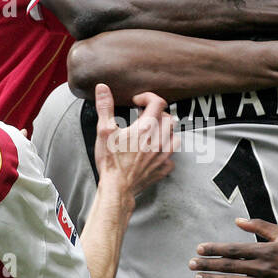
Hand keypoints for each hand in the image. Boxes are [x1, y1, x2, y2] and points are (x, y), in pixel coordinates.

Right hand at [93, 84, 176, 199]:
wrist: (117, 188)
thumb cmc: (111, 161)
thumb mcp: (104, 131)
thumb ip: (105, 107)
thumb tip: (103, 89)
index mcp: (145, 128)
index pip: (158, 103)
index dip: (148, 97)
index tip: (137, 102)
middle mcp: (158, 140)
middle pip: (169, 118)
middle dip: (158, 114)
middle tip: (144, 116)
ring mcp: (162, 155)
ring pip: (175, 137)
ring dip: (165, 132)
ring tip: (153, 133)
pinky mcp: (162, 169)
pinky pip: (171, 158)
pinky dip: (166, 153)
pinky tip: (155, 153)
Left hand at [190, 218, 277, 277]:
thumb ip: (259, 226)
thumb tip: (238, 221)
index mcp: (266, 251)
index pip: (234, 250)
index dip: (215, 249)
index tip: (200, 249)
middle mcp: (263, 268)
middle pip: (229, 266)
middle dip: (207, 265)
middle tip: (191, 264)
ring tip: (197, 277)